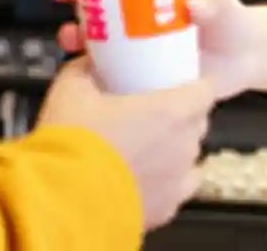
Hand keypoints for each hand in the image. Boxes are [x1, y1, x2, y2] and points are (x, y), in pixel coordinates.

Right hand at [36, 57, 213, 229]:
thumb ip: (86, 69)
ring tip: (140, 148)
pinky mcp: (167, 206)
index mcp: (174, 110)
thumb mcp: (71, 89)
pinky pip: (179, 188)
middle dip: (180, 117)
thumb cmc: (71, 141)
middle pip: (197, 121)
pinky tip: (145, 177)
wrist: (59, 199)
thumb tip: (90, 60)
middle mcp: (185, 144)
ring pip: (188, 155)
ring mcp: (180, 178)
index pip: (207, 90)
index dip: (193, 86)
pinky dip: (167, 182)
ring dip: (172, 149)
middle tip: (148, 114)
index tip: (176, 85)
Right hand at [47, 0, 266, 98]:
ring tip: (71, 34)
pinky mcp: (136, 75)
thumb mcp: (224, 6)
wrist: (244, 61)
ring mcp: (134, 47)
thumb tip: (195, 3)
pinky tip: (83, 71)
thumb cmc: (232, 24)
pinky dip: (88, 71)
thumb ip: (214, 1)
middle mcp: (137, 17)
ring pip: (93, 35)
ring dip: (74, 32)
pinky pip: (105, 71)